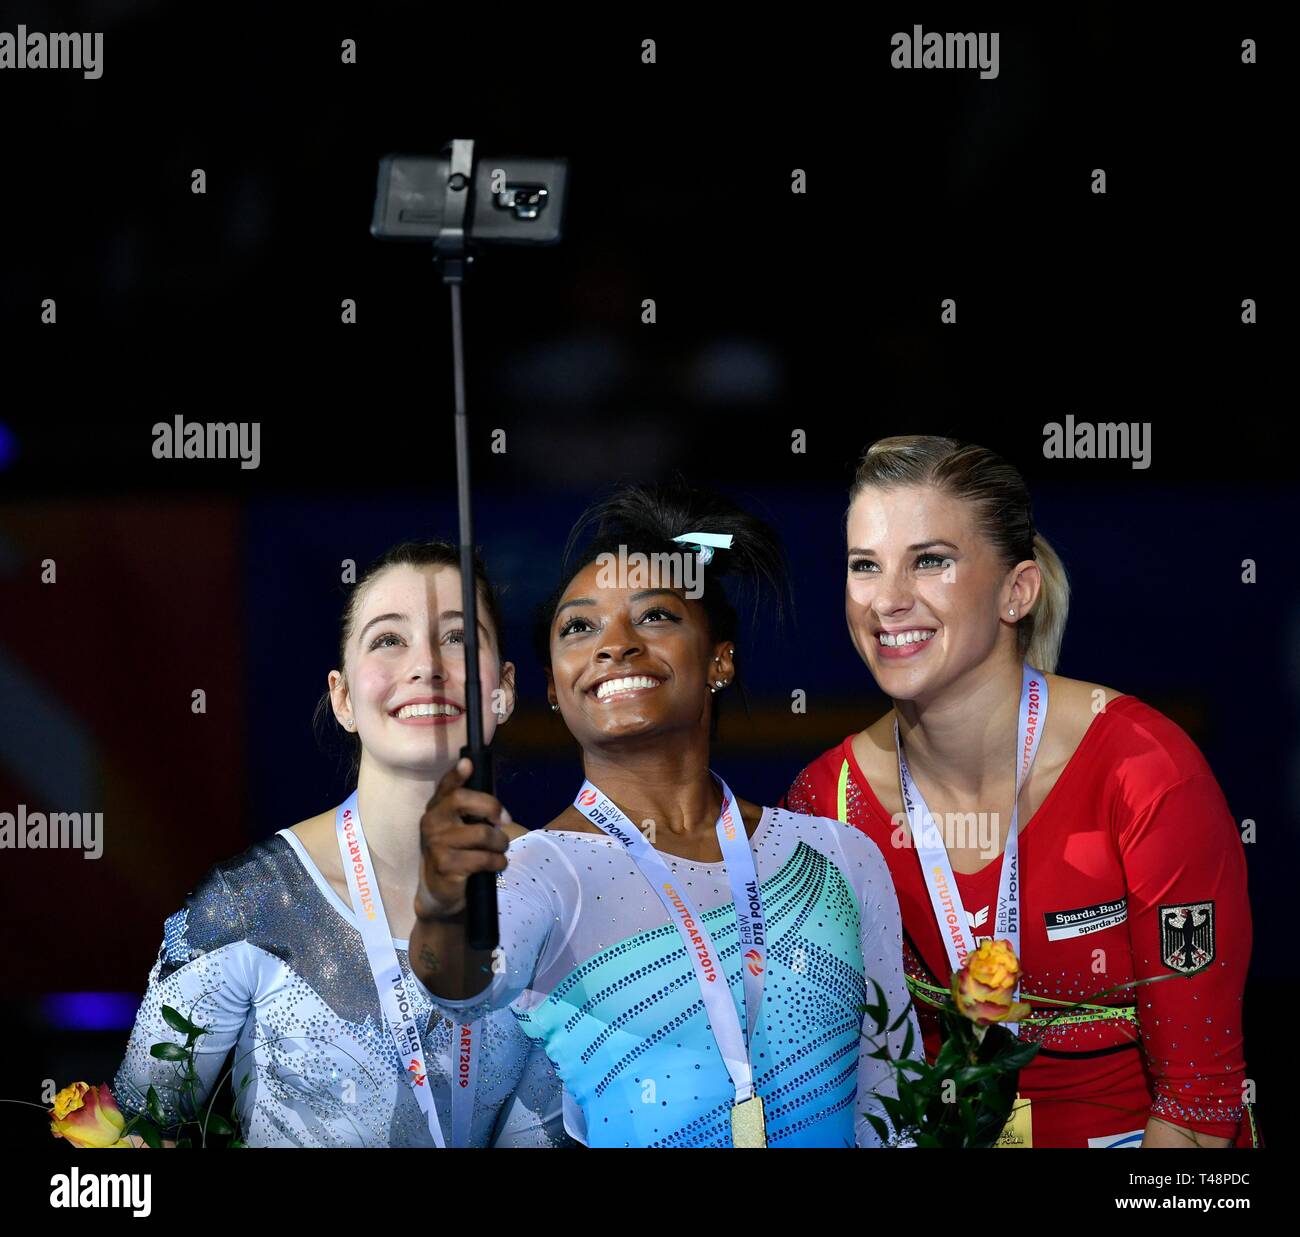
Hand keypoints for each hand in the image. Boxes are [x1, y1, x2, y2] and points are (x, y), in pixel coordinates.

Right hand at [414, 757, 512, 921]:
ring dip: (500, 843)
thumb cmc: (457, 853)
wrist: (440, 893)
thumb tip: (491, 790)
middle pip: (464, 800)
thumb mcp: (461, 827)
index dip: (457, 774)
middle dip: (492, 807)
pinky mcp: (446, 865)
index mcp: (437, 808)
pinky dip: (498, 862)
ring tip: (499, 850)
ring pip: (482, 833)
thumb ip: (473, 807)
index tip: (468, 764)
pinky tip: (495, 865)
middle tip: (504, 822)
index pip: (446, 786)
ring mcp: (437, 844)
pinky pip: (484, 858)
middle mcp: (432, 822)